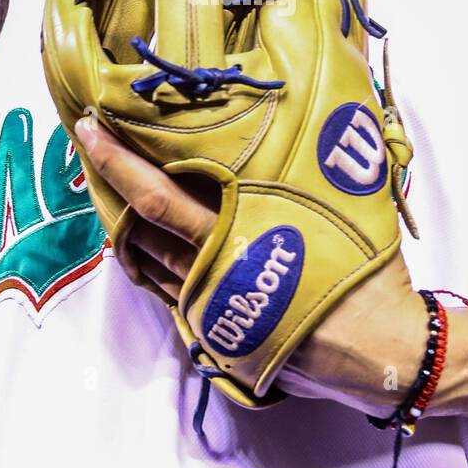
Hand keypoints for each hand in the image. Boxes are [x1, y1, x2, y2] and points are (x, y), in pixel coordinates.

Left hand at [73, 115, 428, 415]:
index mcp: (237, 235)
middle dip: (108, 179)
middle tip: (86, 141)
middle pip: (141, 221)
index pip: (157, 195)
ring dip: (124, 222)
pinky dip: (150, 263)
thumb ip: (308, 168)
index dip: (119, 161)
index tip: (92, 128)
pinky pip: (168, 291)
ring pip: (147, 260)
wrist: (380, 350)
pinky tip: (145, 241)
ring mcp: (208, 306)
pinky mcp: (215, 333)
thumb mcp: (341, 205)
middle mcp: (211, 270)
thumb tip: (310, 118)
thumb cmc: (366, 272)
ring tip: (108, 185)